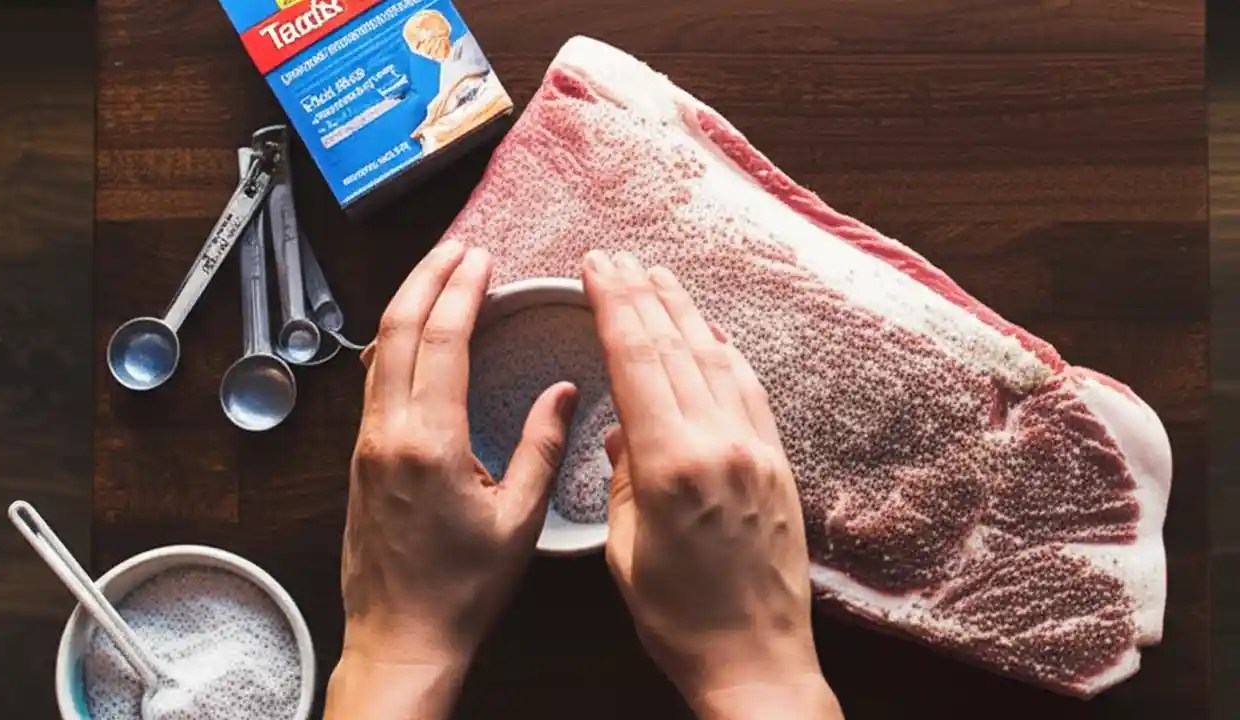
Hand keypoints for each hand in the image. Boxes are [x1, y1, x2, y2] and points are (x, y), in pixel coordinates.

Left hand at [325, 240, 577, 719]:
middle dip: (425, 278)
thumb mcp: (518, 520)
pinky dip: (394, 344)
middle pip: (396, 330)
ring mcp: (365, 446)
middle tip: (456, 248)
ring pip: (377, 352)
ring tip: (437, 277)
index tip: (481, 259)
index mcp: (428, 443)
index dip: (461, 292)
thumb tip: (563, 394)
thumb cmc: (462, 591)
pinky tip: (413, 338)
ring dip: (405, 306)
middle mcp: (386, 434)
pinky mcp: (360, 461)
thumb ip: (542, 447)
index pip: (441, 342)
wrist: (401, 639)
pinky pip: (373, 382)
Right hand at [583, 251, 841, 719]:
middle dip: (643, 295)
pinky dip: (725, 353)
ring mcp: (756, 450)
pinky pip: (749, 390)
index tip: (597, 268)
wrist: (758, 660)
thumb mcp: (626, 551)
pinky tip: (711, 334)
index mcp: (672, 465)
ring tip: (659, 277)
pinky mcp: (778, 463)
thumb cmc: (679, 619)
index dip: (614, 306)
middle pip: (675, 348)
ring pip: (715, 359)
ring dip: (685, 313)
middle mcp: (720, 444)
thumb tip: (621, 429)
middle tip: (618, 258)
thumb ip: (622, 478)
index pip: (637, 362)